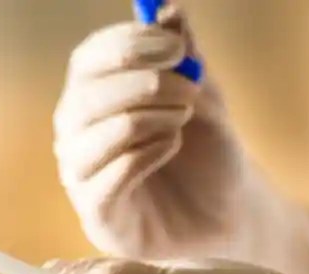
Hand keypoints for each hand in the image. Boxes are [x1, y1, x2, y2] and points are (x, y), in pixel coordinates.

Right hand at [54, 9, 271, 260]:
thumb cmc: (210, 153)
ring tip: (184, 120)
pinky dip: (143, 156)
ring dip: (146, 119)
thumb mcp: (203, 95)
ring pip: (92, 138)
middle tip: (189, 87)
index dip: (126, 46)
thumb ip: (183, 54)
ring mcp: (83, 178)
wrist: (230, 215)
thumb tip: (168, 9)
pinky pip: (105, 181)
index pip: (88, 61)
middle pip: (84, 98)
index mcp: (95, 97)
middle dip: (140, 84)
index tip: (174, 46)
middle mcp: (78, 136)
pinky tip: (171, 149)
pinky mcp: (98, 218)